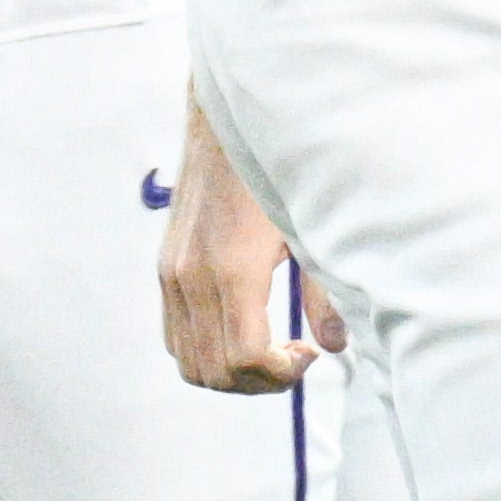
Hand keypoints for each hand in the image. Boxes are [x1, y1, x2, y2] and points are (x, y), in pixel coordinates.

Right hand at [159, 97, 347, 393]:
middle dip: (257, 381)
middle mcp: (190, 277)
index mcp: (231, 268)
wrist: (228, 119)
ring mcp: (171, 273)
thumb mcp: (312, 228)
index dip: (278, 374)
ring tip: (270, 349)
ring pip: (187, 360)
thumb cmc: (277, 168)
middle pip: (213, 371)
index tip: (306, 355)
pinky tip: (244, 327)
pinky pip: (174, 334)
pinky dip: (206, 350)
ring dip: (229, 371)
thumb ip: (325, 292)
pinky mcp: (165, 267)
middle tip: (293, 361)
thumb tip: (335, 344)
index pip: (243, 358)